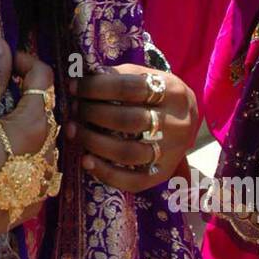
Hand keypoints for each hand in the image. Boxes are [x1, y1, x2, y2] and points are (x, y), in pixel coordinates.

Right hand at [0, 39, 55, 258]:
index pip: (43, 76)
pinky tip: (0, 161)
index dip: (23, 61)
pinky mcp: (39, 197)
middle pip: (45, 107)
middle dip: (24, 94)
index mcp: (37, 124)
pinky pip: (40, 166)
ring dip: (26, 126)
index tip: (1, 62)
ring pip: (45, 138)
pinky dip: (26, 155)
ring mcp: (48, 176)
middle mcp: (52, 149)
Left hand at [66, 64, 197, 192]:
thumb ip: (118, 76)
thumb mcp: (145, 77)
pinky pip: (133, 181)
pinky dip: (106, 173)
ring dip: (94, 142)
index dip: (97, 87)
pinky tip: (86, 161)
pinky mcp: (163, 174)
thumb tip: (84, 77)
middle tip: (74, 109)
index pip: (130, 87)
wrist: (186, 119)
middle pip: (129, 121)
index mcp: (173, 92)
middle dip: (93, 114)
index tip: (74, 87)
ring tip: (72, 131)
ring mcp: (172, 152)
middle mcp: (177, 124)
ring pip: (129, 152)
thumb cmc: (156, 94)